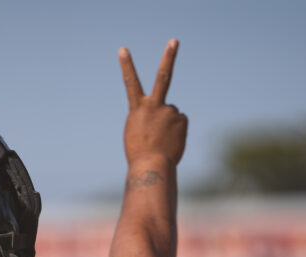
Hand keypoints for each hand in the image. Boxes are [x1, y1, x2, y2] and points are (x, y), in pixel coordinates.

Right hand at [119, 39, 187, 166]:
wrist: (151, 166)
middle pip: (163, 76)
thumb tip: (168, 114)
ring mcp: (169, 111)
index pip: (130, 82)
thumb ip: (148, 116)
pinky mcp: (181, 119)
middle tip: (174, 41)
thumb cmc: (140, 152)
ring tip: (162, 140)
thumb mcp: (136, 131)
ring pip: (171, 113)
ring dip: (168, 125)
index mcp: (137, 108)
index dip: (127, 65)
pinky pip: (180, 122)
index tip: (123, 49)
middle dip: (169, 56)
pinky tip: (170, 141)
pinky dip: (177, 131)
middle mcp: (154, 105)